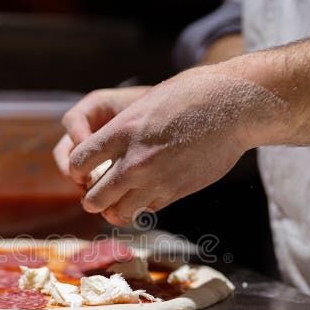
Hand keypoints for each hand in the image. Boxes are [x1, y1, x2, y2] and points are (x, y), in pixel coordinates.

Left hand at [66, 64, 286, 224]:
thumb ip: (123, 128)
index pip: (76, 162)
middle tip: (97, 194)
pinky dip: (142, 206)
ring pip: (119, 213)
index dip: (75, 168)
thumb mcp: (147, 103)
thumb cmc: (191, 95)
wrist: (234, 106)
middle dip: (92, 199)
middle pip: (94, 198)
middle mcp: (135, 160)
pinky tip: (147, 194)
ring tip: (119, 201)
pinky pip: (146, 210)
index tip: (82, 169)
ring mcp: (156, 180)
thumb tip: (106, 148)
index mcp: (122, 131)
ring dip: (115, 209)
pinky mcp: (176, 192)